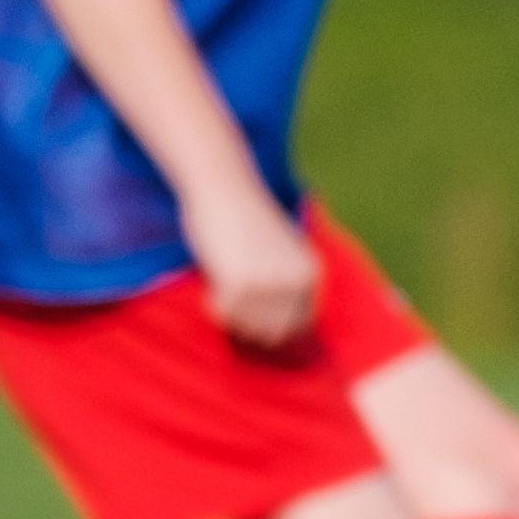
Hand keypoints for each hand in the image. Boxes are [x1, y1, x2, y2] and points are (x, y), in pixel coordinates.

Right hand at [187, 180, 324, 349]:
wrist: (222, 185)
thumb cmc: (245, 217)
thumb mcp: (281, 250)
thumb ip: (285, 281)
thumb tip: (276, 330)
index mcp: (310, 273)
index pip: (299, 324)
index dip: (272, 325)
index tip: (251, 315)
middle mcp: (295, 281)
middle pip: (275, 332)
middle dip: (250, 325)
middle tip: (230, 305)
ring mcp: (268, 284)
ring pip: (249, 328)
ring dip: (231, 318)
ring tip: (220, 292)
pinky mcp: (239, 283)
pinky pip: (225, 316)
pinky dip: (213, 309)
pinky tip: (209, 288)